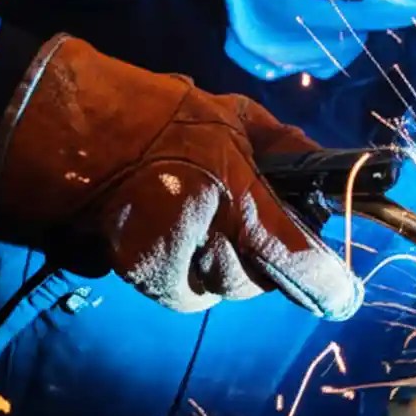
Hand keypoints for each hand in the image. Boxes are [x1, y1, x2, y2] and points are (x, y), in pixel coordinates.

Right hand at [0, 35, 361, 319]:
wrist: (70, 132)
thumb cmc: (159, 119)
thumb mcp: (237, 117)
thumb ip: (293, 151)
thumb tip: (340, 174)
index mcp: (236, 190)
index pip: (298, 258)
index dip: (329, 285)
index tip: (346, 298)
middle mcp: (205, 231)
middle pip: (264, 281)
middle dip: (271, 263)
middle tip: (252, 224)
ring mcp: (170, 259)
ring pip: (228, 289)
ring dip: (228, 266)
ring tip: (205, 219)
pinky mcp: (143, 276)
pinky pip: (190, 295)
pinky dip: (192, 274)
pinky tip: (178, 238)